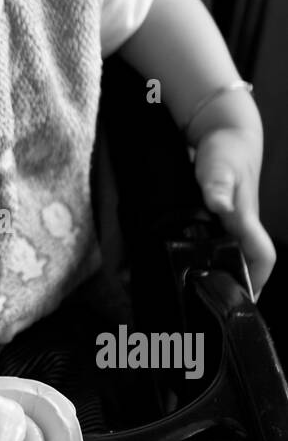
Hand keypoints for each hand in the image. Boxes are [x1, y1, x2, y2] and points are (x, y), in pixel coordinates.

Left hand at [194, 127, 276, 299]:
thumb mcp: (218, 166)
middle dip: (231, 287)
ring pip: (229, 259)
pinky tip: (181, 268)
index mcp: (247, 222)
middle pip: (246, 267)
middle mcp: (241, 228)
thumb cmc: (225, 150)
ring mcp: (230, 226)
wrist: (220, 132)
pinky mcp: (215, 221)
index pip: (261, 261)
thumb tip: (219, 203)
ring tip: (188, 296)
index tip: (236, 303)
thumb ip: (217, 185)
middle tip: (203, 308)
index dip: (253, 284)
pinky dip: (201, 258)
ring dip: (214, 274)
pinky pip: (212, 246)